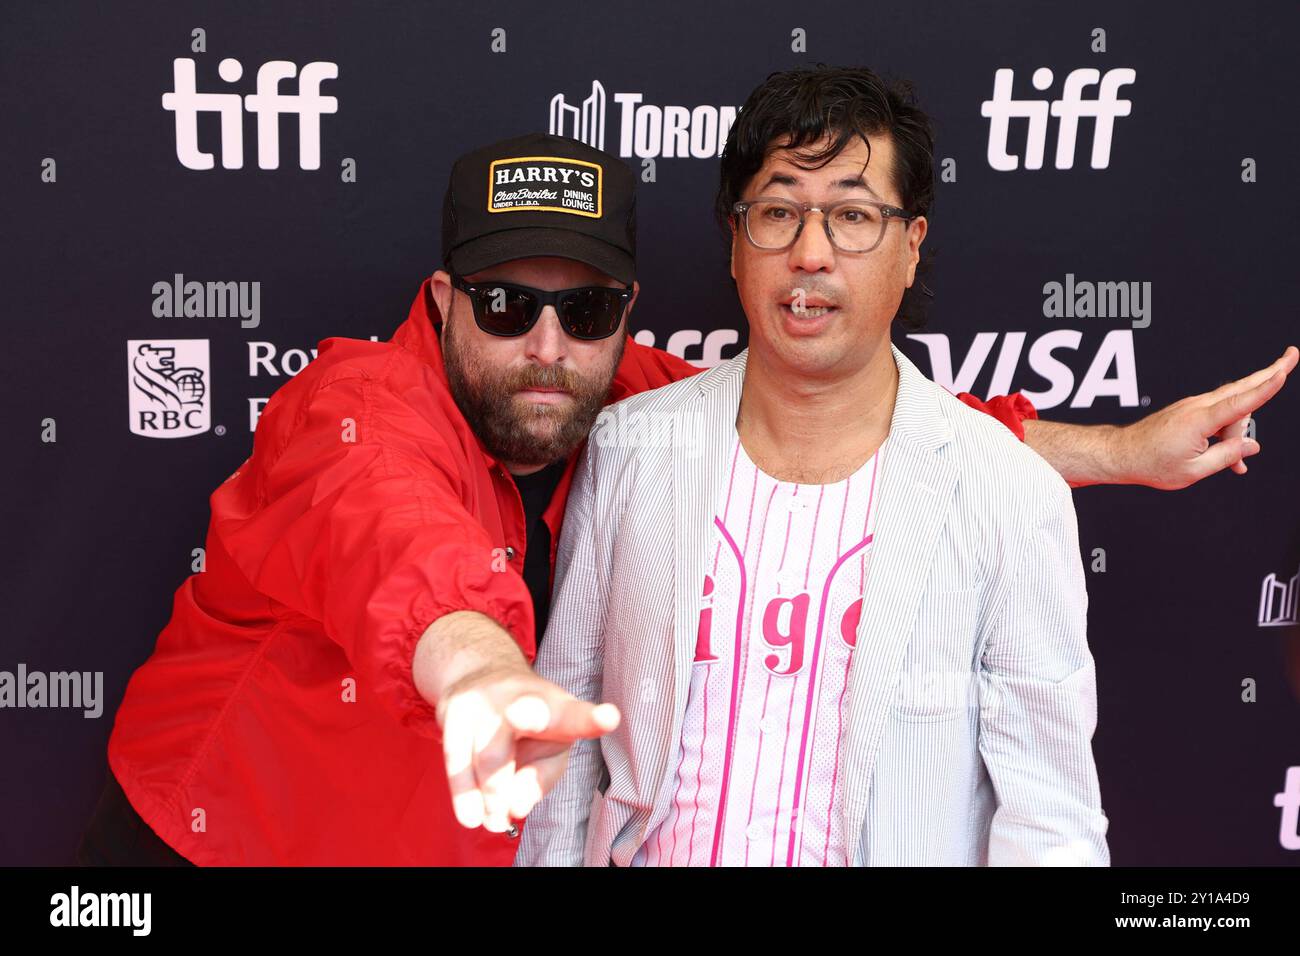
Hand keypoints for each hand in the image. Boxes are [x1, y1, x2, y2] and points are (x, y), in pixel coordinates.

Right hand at [436, 662, 619, 831]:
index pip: (576, 716)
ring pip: (490, 758)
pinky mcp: (457, 707)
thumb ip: (538, 782)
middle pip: (528, 713)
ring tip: (495, 821)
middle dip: (530, 714)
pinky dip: (465, 792)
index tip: (608, 718)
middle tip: (528, 719)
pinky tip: (471, 816)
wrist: (479, 677)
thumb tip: (514, 809)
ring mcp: (490, 698)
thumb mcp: (545, 753)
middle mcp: (526, 696)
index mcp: (559, 709)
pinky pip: (457, 759)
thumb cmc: (527, 728)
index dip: (591, 719)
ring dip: (493, 797)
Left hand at [1111, 346, 1296, 489]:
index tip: (1283, 371)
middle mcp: (1197, 407)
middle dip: (1270, 374)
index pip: (1241, 401)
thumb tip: (1253, 446)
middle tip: (1293, 356)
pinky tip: (1228, 454)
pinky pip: (1219, 415)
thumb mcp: (1193, 471)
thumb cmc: (1151, 464)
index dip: (1266, 386)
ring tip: (1237, 465)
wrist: (1121, 454)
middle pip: (1242, 390)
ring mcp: (1192, 406)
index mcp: (1199, 421)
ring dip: (1240, 432)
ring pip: (1231, 410)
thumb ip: (1226, 456)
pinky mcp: (1189, 410)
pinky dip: (1228, 431)